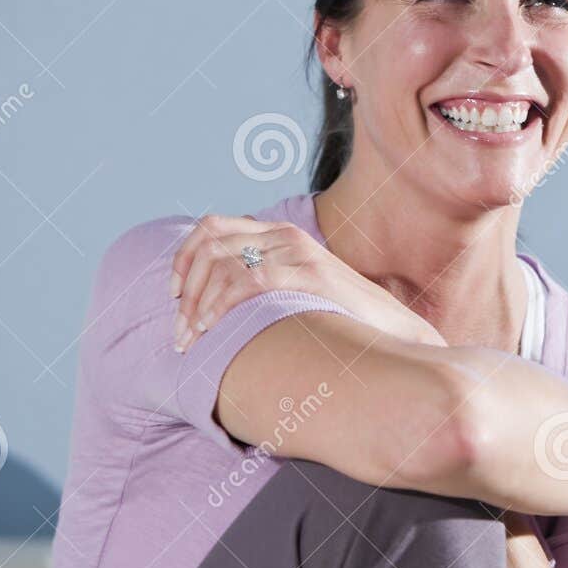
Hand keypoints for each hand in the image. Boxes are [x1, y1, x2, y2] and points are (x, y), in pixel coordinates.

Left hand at [169, 214, 444, 352]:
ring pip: (223, 265)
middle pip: (210, 246)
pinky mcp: (309, 275)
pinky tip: (211, 329)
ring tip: (191, 340)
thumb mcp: (298, 290)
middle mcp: (285, 236)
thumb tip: (218, 303)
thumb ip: (266, 283)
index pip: (212, 227)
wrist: (393, 329)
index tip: (174, 296)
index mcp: (279, 234)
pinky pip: (248, 281)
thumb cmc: (342, 319)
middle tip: (180, 330)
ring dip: (197, 305)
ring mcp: (298, 253)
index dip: (183, 258)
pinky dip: (220, 305)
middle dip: (185, 290)